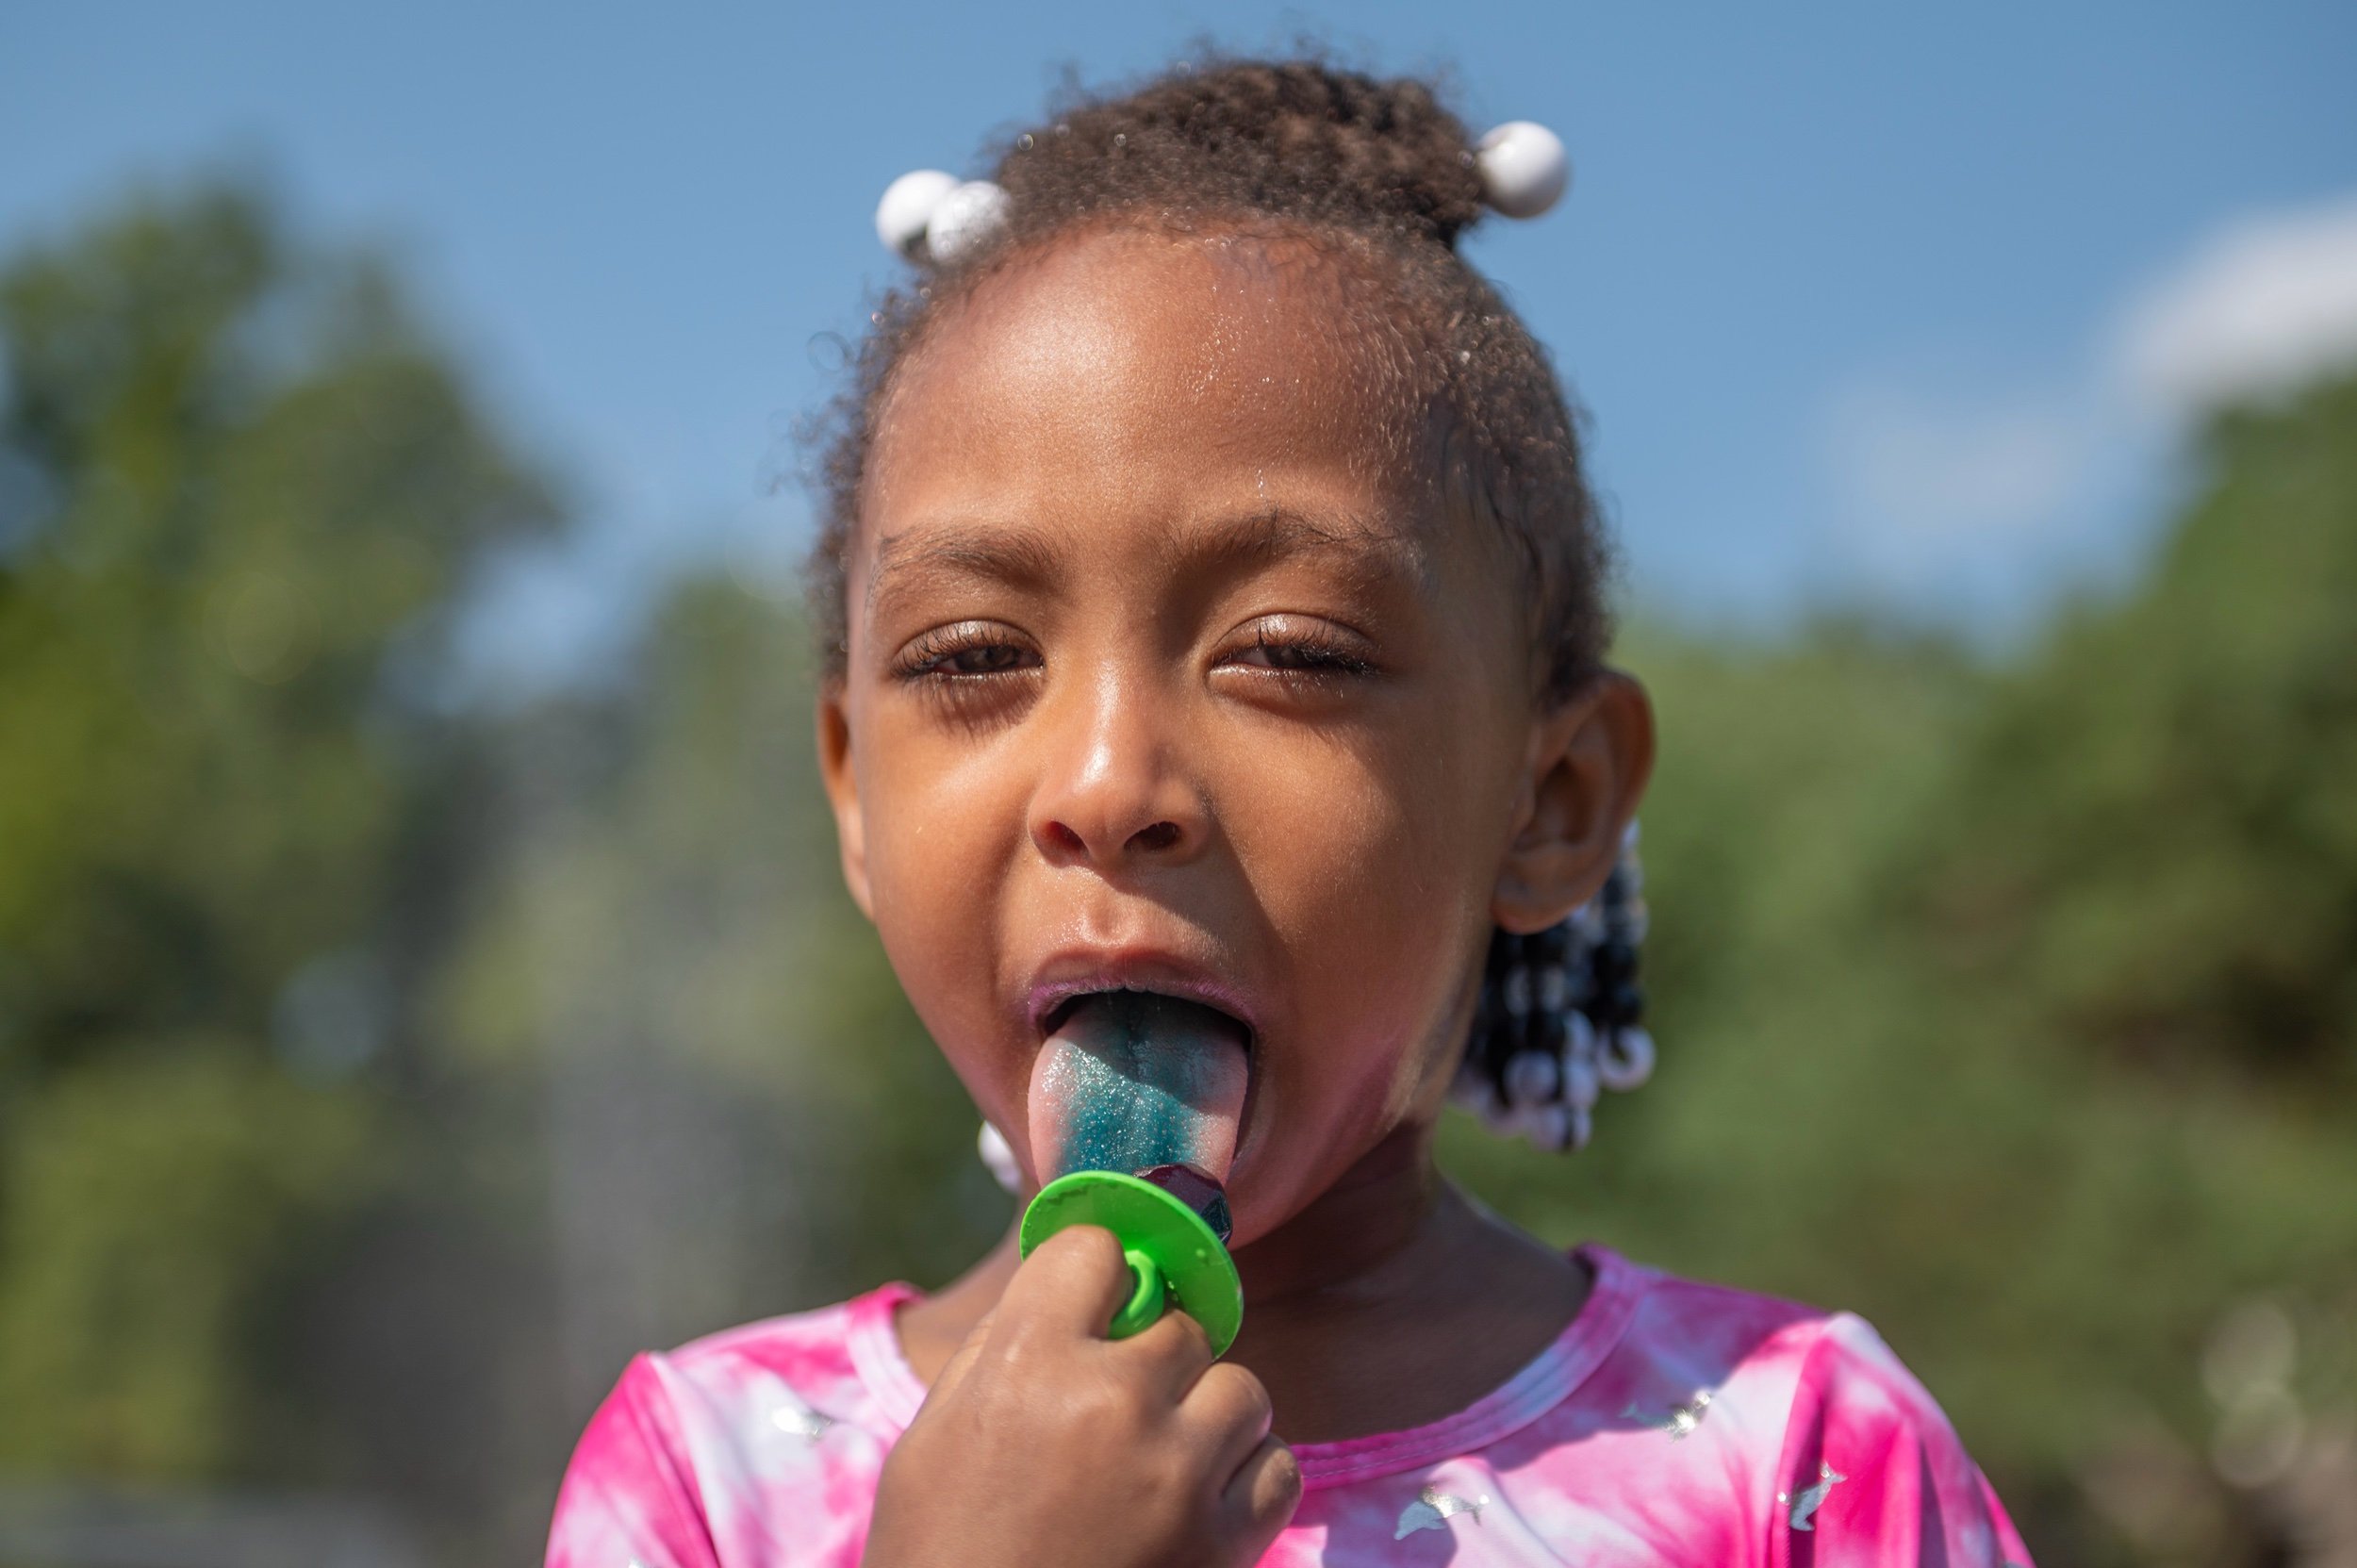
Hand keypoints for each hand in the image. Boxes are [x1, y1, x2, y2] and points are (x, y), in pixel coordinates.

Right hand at [862, 1226, 1299, 1567]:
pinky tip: (1199, 1503)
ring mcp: (1178, 1473)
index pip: (1094, 1249)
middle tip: (1118, 1414)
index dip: (1094, 1278)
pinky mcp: (1225, 1542)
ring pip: (1242, 1388)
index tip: (1094, 1308)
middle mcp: (1111, 1401)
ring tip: (1162, 1462)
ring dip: (1208, 1418)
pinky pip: (1278, 1465)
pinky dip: (1247, 1479)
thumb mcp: (931, 1439)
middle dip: (1154, 1361)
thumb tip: (1072, 1290)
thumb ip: (1001, 1350)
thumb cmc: (940, 1557)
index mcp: (1025, 1363)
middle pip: (1180, 1324)